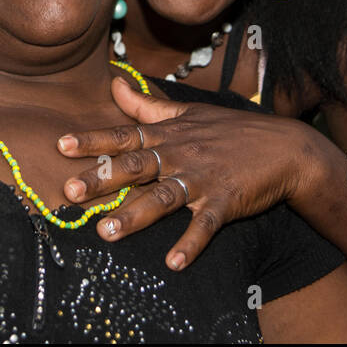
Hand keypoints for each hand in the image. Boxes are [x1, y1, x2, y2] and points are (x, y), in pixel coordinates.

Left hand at [56, 77, 329, 270]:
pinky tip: (174, 262)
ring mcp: (202, 179)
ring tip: (107, 233)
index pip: (124, 137)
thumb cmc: (232, 130)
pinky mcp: (224, 201)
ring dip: (135, 216)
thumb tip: (114, 83)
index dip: (93, 141)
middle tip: (72, 190)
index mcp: (168, 136)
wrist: (286, 147)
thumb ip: (147, 105)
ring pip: (162, 197)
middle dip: (103, 178)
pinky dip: (191, 243)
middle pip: (135, 166)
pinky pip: (205, 225)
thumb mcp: (188, 112)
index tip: (61, 145)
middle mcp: (180, 155)